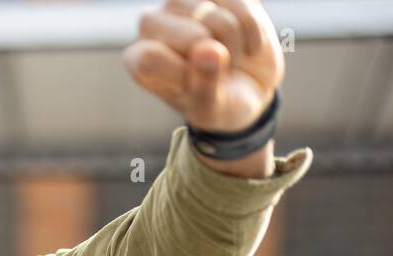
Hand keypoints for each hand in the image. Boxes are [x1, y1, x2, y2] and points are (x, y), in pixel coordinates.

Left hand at [124, 0, 282, 132]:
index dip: (183, 73)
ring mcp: (182, 4)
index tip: (194, 86)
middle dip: (214, 58)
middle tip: (220, 73)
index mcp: (140, 60)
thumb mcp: (210, 107)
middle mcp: (153, 26)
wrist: (248, 87)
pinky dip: (251, 29)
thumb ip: (204, 85)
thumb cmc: (218, 103)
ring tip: (232, 59)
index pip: (151, 58)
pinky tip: (247, 44)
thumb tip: (210, 51)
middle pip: (187, 36)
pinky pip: (239, 4)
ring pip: (212, 16)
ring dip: (233, 44)